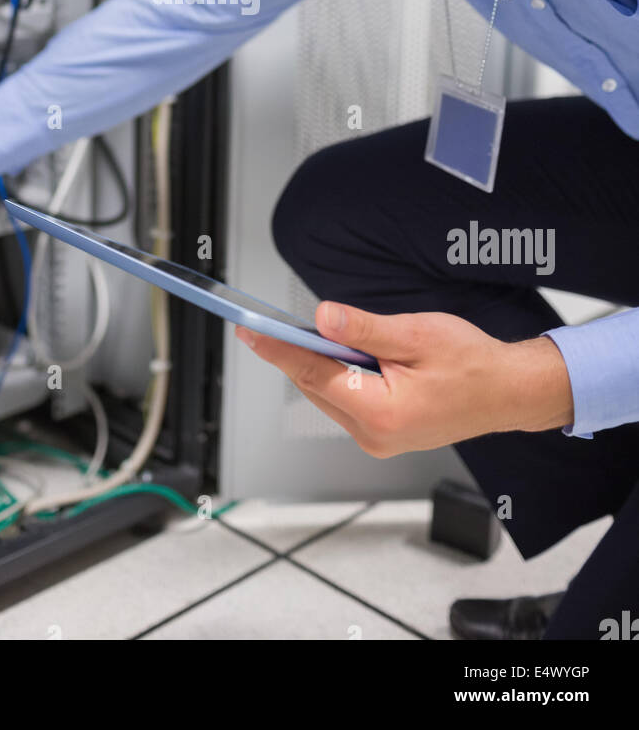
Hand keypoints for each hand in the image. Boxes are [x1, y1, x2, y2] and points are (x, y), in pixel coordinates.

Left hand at [235, 302, 574, 455]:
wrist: (507, 393)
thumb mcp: (415, 335)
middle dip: (295, 353)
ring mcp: (379, 439)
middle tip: (267, 324)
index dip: (277, 349)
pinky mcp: (384, 434)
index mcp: (380, 412)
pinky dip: (339, 375)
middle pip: (316, 385)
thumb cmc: (471, 364)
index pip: (312, 373)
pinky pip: (347, 400)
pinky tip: (343, 354)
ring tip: (317, 333)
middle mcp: (374, 434)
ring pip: (330, 393)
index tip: (248, 330)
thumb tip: (321, 318)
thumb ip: (363, 329)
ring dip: (320, 363)